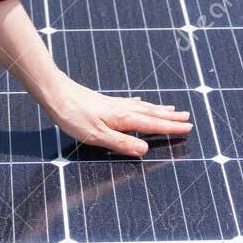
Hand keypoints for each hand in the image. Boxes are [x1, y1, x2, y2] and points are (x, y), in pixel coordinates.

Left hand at [40, 75, 192, 156]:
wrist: (55, 93)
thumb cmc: (73, 115)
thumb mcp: (96, 135)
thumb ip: (121, 143)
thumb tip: (144, 149)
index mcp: (122, 118)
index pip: (151, 124)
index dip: (169, 127)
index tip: (187, 127)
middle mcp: (121, 108)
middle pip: (151, 113)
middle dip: (169, 117)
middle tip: (187, 117)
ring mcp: (113, 104)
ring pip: (142, 107)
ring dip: (158, 109)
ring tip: (171, 109)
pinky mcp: (104, 102)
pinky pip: (129, 102)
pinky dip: (140, 103)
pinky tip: (140, 102)